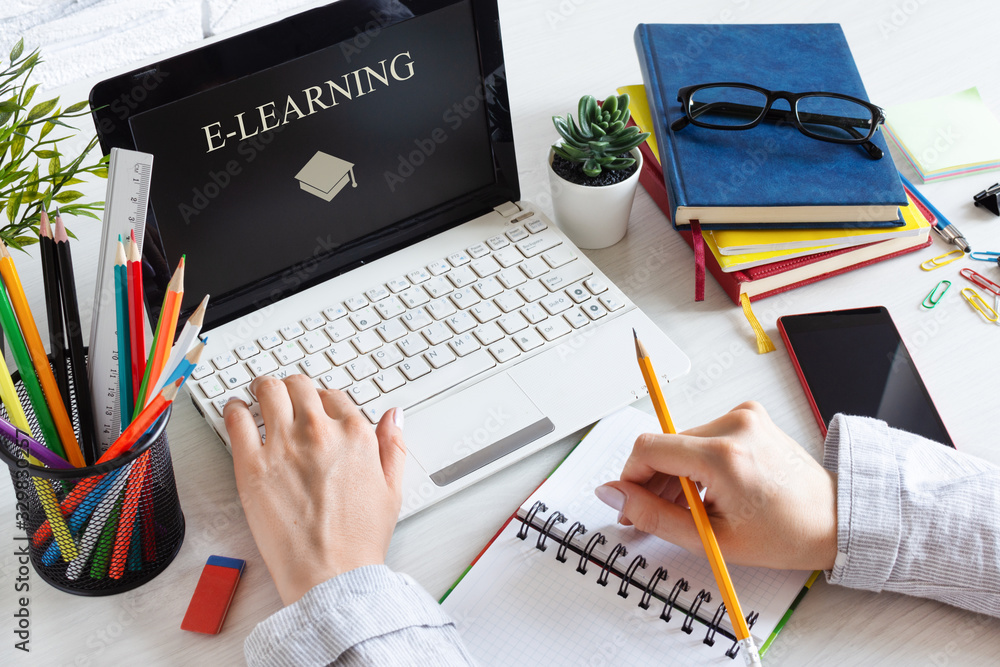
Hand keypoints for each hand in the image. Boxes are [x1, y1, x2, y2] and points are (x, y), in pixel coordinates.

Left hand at [224, 375, 405, 604]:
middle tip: (283, 393)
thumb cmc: (359, 540)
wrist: (331, 574)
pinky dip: (234, 409)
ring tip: (257, 392)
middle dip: (292, 388)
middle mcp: (319, 431)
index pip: (334, 395)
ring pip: (268, 391)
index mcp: (355, 434)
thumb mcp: (392, 489)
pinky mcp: (251, 464)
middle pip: (300, 386)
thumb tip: (393, 416)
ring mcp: (283, 445)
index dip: (323, 399)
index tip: (315, 408)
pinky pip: (236, 419)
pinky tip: (235, 411)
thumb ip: (393, 445)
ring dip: (263, 387)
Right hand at [596, 401, 836, 570]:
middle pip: (665, 445)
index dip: (630, 477)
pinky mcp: (749, 415)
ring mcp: (744, 415)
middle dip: (652, 480)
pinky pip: (703, 436)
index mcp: (724, 455)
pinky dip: (696, 462)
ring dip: (675, 472)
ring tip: (691, 507)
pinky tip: (709, 489)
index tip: (629, 503)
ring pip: (682, 441)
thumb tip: (612, 495)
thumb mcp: (711, 538)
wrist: (836, 520)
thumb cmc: (785, 534)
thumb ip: (653, 515)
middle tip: (652, 515)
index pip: (649, 448)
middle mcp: (734, 425)